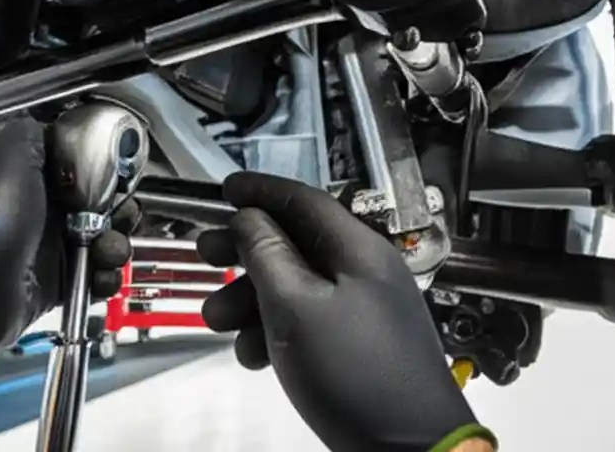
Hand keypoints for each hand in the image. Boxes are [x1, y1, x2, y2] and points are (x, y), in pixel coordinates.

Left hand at [0, 117, 136, 385]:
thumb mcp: (6, 156)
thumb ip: (34, 135)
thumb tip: (58, 126)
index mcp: (20, 174)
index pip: (76, 163)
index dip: (103, 167)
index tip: (119, 174)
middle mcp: (31, 209)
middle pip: (94, 203)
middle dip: (116, 208)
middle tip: (121, 213)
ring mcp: (39, 249)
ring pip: (96, 241)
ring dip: (113, 244)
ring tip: (109, 249)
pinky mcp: (48, 286)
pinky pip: (87, 278)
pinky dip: (101, 278)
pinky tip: (99, 276)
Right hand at [197, 172, 492, 451]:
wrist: (408, 449)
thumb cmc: (356, 373)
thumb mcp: (296, 307)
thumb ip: (267, 256)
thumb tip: (249, 218)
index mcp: (358, 250)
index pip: (304, 201)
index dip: (261, 191)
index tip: (225, 189)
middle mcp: (363, 272)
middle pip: (295, 244)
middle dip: (245, 250)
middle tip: (206, 254)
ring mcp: (362, 311)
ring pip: (295, 288)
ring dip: (251, 299)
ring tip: (218, 321)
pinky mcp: (357, 347)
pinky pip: (307, 323)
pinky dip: (275, 332)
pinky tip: (255, 357)